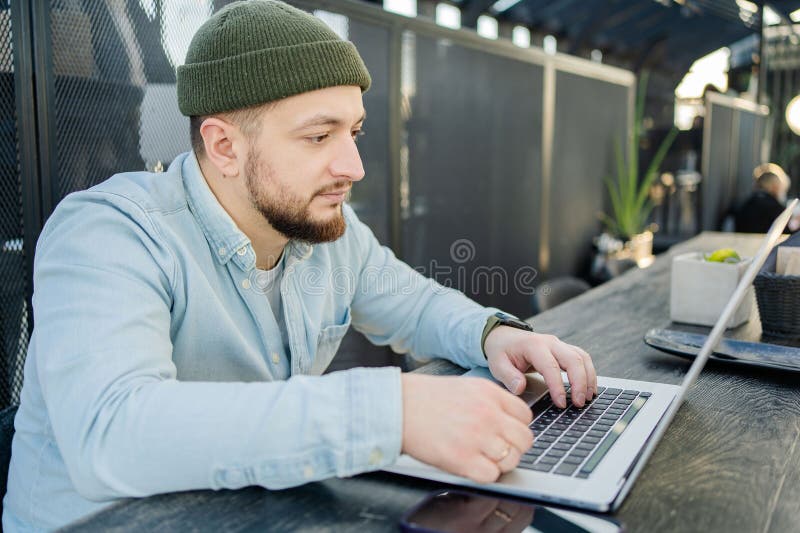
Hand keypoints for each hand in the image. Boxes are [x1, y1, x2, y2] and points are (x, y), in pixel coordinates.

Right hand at [401, 373, 533, 483]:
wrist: (398, 407)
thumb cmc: (427, 398)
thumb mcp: (466, 387)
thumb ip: (491, 401)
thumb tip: (510, 421)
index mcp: (490, 393)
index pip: (525, 416)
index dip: (516, 427)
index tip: (506, 432)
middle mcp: (487, 414)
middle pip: (524, 439)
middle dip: (513, 447)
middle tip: (497, 449)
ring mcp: (477, 437)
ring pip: (512, 459)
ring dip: (500, 462)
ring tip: (482, 457)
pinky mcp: (462, 459)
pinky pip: (492, 475)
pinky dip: (485, 474)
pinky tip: (471, 465)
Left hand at [484, 326, 596, 407]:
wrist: (504, 336)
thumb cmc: (501, 351)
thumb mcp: (497, 364)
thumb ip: (508, 376)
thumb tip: (520, 388)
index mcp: (533, 345)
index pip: (550, 366)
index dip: (557, 386)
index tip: (561, 403)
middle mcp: (550, 342)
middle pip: (573, 359)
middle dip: (580, 382)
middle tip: (579, 403)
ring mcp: (559, 345)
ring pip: (582, 358)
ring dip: (588, 378)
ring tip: (588, 398)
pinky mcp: (564, 350)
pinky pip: (582, 359)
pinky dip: (589, 373)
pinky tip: (589, 388)